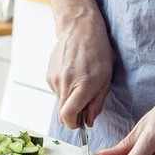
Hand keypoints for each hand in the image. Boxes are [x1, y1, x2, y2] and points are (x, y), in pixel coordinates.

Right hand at [45, 13, 113, 128]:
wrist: (79, 29)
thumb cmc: (98, 53)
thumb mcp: (106, 80)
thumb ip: (96, 104)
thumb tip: (88, 122)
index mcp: (82, 85)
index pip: (68, 115)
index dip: (73, 124)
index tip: (79, 124)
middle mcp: (65, 83)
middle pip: (61, 113)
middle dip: (72, 116)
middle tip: (84, 107)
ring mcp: (54, 79)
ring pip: (59, 102)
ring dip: (68, 100)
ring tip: (80, 83)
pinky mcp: (48, 74)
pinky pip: (56, 91)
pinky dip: (64, 90)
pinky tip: (73, 76)